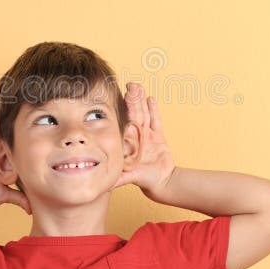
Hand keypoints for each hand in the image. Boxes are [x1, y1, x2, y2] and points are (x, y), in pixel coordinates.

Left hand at [112, 83, 176, 197]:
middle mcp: (136, 137)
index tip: (118, 98)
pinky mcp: (158, 136)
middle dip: (132, 100)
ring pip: (144, 115)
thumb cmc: (145, 180)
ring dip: (142, 101)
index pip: (124, 123)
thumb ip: (121, 178)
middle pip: (134, 115)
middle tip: (130, 85)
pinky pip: (156, 121)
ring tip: (139, 87)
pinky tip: (151, 99)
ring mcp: (147, 135)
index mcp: (128, 143)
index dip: (122, 111)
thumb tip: (107, 184)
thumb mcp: (131, 177)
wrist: (162, 182)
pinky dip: (154, 110)